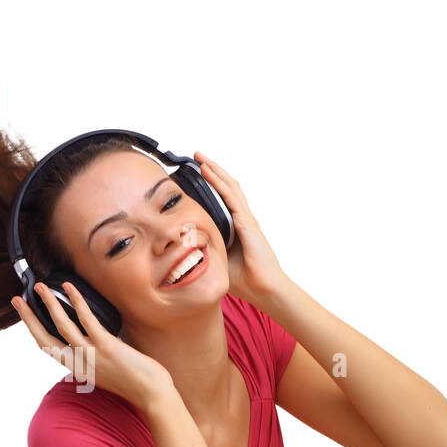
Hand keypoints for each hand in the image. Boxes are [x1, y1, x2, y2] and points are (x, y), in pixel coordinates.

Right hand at [11, 282, 173, 410]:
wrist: (152, 395)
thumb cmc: (135, 383)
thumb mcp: (105, 371)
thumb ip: (94, 357)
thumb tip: (91, 338)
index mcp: (77, 369)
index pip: (47, 347)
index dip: (33, 329)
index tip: (25, 314)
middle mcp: (78, 363)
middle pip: (44, 337)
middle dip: (29, 317)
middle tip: (18, 298)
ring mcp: (91, 355)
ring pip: (62, 325)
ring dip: (49, 303)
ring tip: (40, 287)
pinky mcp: (106, 346)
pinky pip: (86, 319)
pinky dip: (77, 301)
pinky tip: (70, 287)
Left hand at [193, 150, 285, 302]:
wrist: (263, 289)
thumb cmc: (244, 279)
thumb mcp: (217, 260)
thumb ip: (205, 250)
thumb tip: (183, 248)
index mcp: (235, 226)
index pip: (221, 198)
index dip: (211, 184)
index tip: (195, 173)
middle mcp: (241, 218)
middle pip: (226, 186)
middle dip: (212, 169)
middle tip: (196, 157)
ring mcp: (245, 219)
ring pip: (229, 186)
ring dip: (215, 170)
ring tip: (201, 158)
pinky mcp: (247, 223)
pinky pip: (231, 198)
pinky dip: (219, 183)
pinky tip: (208, 172)